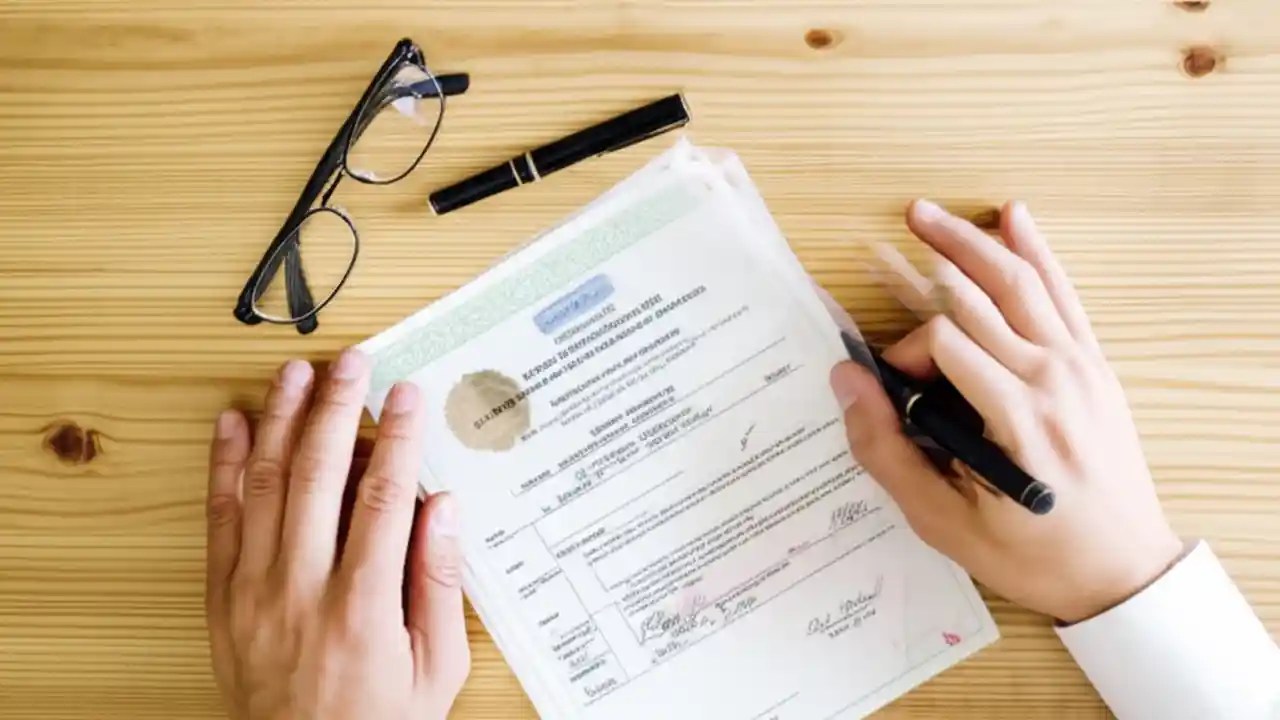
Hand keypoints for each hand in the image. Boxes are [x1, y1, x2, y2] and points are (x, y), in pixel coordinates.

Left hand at [205, 349, 469, 718]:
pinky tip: (236, 424)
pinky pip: (221, 518)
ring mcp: (254, 590)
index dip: (398, 436)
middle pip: (319, 474)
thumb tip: (444, 509)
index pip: (384, 497)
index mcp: (364, 606)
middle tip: (351, 363)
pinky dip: (226, 466)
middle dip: (337, 407)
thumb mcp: (436, 667)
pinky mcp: (223, 598)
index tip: (407, 395)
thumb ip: (439, 583)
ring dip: (281, 420)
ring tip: (294, 373)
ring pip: (266, 484)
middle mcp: (303, 589)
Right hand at [829, 200, 1182, 623]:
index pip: (944, 343)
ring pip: (1020, 282)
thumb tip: (847, 383)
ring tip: (928, 212)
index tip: (890, 388)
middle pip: (978, 298)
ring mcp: (1080, 366)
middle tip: (891, 230)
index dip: (904, 354)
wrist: (1124, 571)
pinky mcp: (1094, 365)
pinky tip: (1013, 218)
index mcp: (1016, 418)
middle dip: (931, 258)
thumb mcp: (944, 522)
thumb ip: (887, 450)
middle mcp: (1053, 379)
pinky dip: (1037, 252)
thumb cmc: (1034, 556)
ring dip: (971, 242)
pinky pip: (1062, 294)